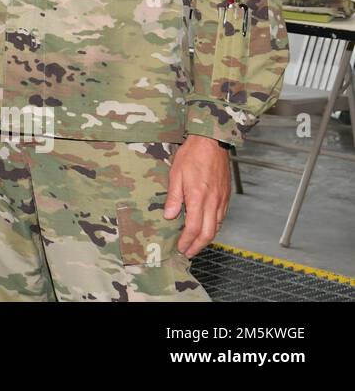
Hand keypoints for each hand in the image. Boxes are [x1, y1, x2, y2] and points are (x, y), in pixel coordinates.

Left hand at [165, 135, 231, 257]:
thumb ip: (173, 197)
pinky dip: (214, 227)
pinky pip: (222, 217)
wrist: (212, 142)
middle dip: (198, 246)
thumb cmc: (191, 155)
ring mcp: (221, 200)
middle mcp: (212, 202)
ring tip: (196, 244)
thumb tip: (169, 216)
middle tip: (188, 253)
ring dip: (206, 239)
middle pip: (208, 233)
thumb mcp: (175, 174)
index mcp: (198, 198)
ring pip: (217, 227)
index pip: (193, 228)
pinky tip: (207, 228)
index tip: (180, 248)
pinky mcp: (226, 196)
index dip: (187, 241)